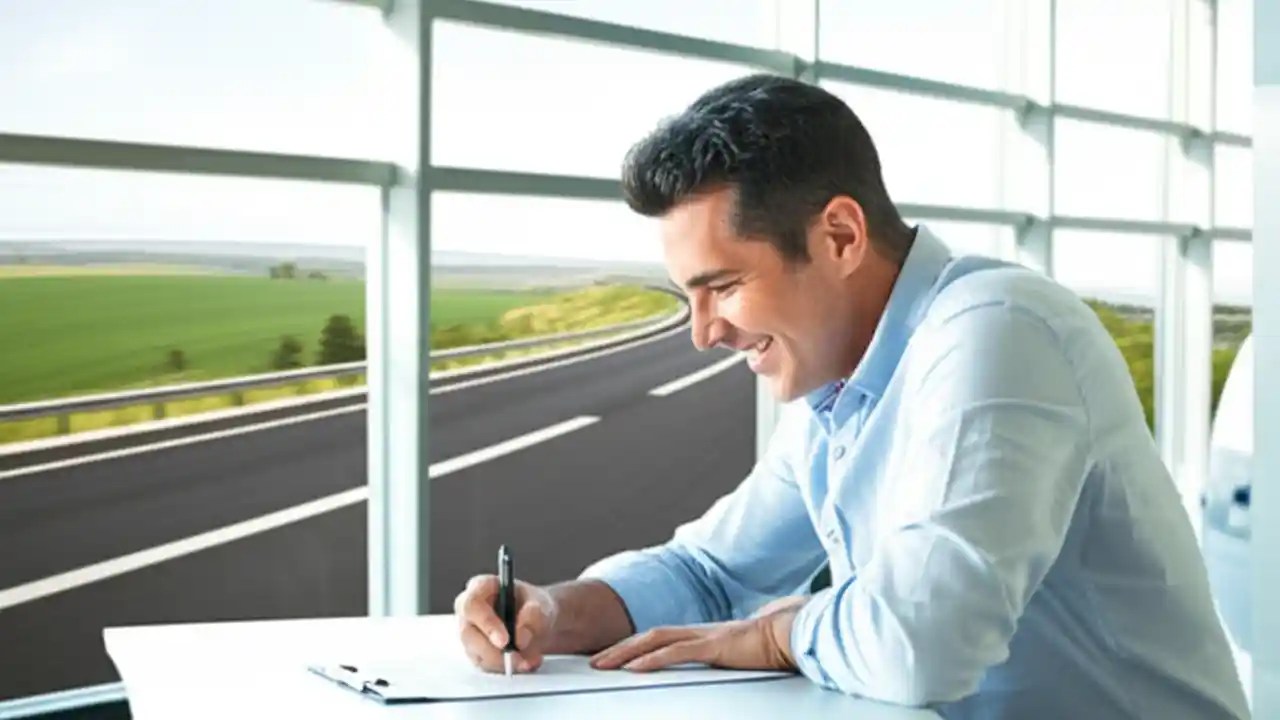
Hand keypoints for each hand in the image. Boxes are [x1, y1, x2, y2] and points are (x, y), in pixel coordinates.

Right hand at [454, 574, 558, 673]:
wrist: (538, 622)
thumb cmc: (534, 605)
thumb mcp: (542, 603)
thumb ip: (534, 616)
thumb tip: (520, 637)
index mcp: (481, 588)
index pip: (472, 605)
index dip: (486, 623)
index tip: (504, 640)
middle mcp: (470, 611)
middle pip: (469, 634)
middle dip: (494, 652)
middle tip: (517, 658)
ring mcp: (470, 633)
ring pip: (476, 654)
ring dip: (503, 663)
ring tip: (529, 661)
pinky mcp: (476, 653)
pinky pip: (486, 666)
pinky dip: (506, 668)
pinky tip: (525, 663)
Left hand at [589, 600, 803, 673]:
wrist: (799, 631)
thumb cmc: (782, 641)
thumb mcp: (752, 652)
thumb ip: (737, 654)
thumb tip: (737, 658)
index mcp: (708, 635)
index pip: (664, 638)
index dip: (638, 646)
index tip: (617, 658)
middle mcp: (702, 631)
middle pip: (651, 636)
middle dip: (620, 649)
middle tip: (595, 662)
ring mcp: (707, 636)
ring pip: (655, 641)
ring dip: (625, 654)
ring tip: (602, 666)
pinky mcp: (715, 646)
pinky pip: (676, 653)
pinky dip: (652, 661)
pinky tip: (635, 669)